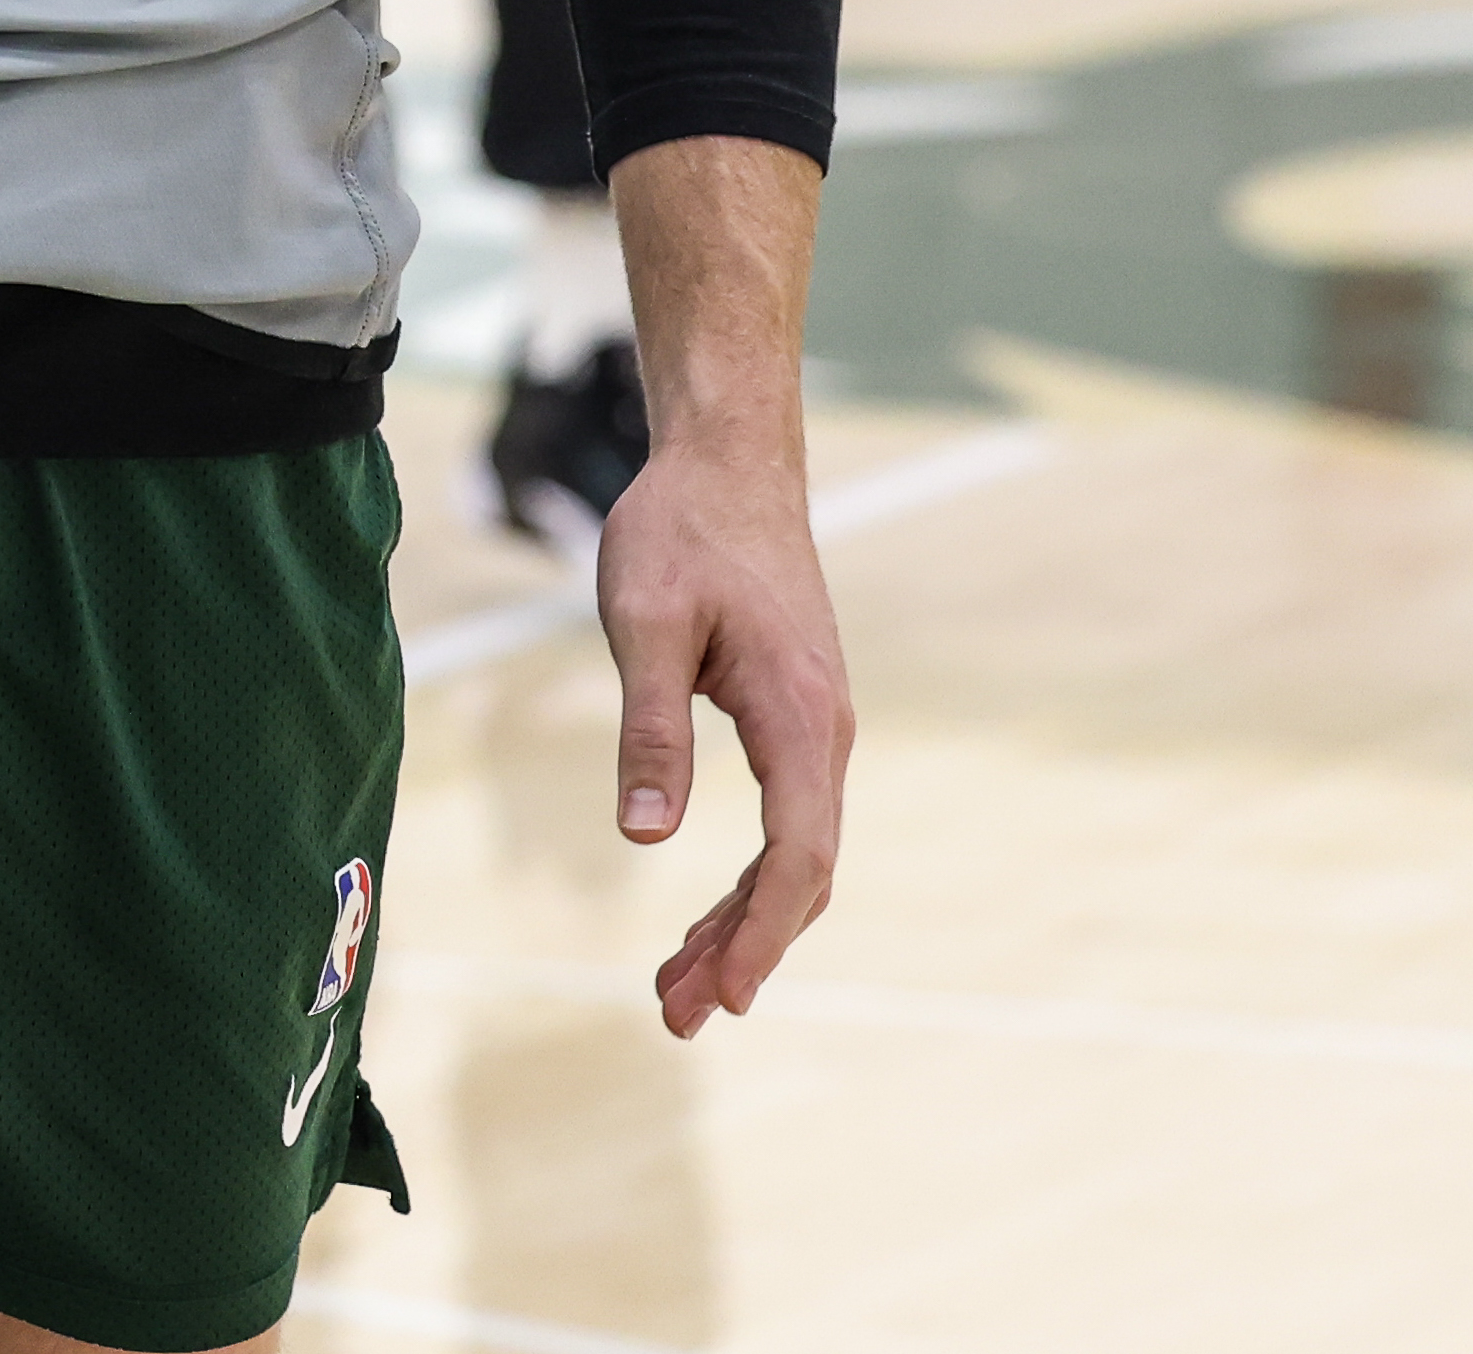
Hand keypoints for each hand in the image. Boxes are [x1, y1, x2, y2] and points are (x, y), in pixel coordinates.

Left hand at [600, 431, 851, 1038]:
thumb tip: (647, 836)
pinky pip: (787, 819)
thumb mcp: (645, 619)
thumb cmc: (680, 529)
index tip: (727, 997)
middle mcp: (827, 730)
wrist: (729, 459)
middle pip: (802, 872)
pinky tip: (707, 912)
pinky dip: (752, 877)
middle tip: (678, 1014)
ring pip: (797, 853)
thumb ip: (649, 727)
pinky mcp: (797, 715)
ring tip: (679, 986)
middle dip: (745, 949)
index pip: (796, 855)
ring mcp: (819, 725)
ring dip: (744, 922)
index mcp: (800, 713)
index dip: (760, 932)